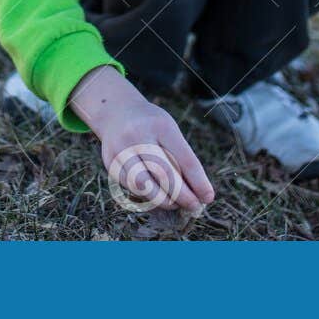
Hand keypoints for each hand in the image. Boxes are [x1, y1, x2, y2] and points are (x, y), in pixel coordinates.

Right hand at [69, 65, 213, 212]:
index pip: (185, 159)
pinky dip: (147, 196)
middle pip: (164, 174)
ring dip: (163, 200)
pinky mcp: (110, 162)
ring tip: (175, 203)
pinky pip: (131, 187)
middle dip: (183, 196)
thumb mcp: (169, 130)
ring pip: (144, 185)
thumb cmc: (151, 125)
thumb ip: (182, 158)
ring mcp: (121, 149)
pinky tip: (157, 197)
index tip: (208, 197)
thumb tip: (198, 193)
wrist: (116, 112)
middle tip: (194, 206)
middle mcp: (138, 136)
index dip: (199, 182)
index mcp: (160, 126)